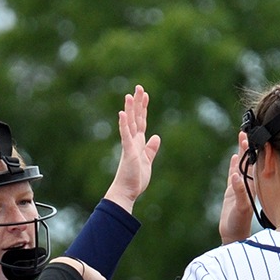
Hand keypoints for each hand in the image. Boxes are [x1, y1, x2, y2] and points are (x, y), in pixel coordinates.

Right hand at [103, 85, 161, 212]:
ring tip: (129, 95)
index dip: (143, 108)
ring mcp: (129, 145)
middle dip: (138, 103)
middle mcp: (133, 141)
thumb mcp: (147, 161)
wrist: (126, 192)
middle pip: (136, 118)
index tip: (145, 95)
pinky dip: (124, 125)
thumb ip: (151, 149)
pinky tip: (123, 114)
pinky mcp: (127, 151)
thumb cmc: (135, 179)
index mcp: (138, 142)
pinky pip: (125, 135)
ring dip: (130, 109)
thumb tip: (156, 137)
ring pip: (130, 123)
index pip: (141, 121)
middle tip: (139, 87)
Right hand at [218, 132, 252, 244]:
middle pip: (250, 160)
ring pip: (242, 165)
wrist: (234, 236)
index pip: (256, 163)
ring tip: (242, 137)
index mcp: (255, 185)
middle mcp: (250, 184)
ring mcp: (242, 187)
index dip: (256, 149)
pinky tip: (233, 157)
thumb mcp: (241, 208)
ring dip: (242, 152)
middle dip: (249, 145)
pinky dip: (234, 165)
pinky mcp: (233, 192)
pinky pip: (234, 174)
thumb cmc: (239, 224)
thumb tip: (236, 176)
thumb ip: (240, 192)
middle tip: (247, 130)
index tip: (256, 134)